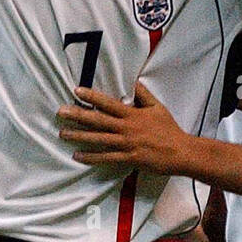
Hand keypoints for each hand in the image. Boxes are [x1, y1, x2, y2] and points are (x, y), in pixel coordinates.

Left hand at [58, 82, 188, 174]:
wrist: (180, 151)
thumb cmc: (169, 129)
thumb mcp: (157, 107)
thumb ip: (144, 95)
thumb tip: (134, 82)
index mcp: (132, 114)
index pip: (108, 103)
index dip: (92, 96)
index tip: (77, 91)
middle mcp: (126, 128)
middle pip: (98, 120)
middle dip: (78, 116)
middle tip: (61, 112)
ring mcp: (126, 144)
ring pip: (98, 139)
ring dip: (79, 136)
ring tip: (63, 133)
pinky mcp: (128, 158)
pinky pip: (105, 158)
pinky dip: (91, 157)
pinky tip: (77, 155)